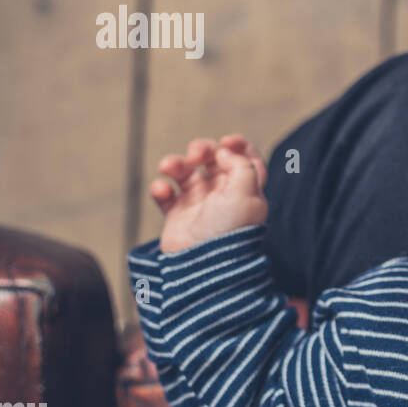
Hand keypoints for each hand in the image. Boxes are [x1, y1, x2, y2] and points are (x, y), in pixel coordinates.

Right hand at [151, 134, 268, 252]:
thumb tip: (225, 152)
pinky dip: (160, 188)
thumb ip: (241, 165)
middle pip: (214, 160)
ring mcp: (199, 205)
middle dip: (202, 149)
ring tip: (168, 167)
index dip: (239, 145)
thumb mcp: (245, 194)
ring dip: (175, 163)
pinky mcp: (177, 216)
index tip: (227, 141)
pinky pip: (165, 194)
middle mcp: (224, 196)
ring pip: (186, 173)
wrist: (205, 265)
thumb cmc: (230, 230)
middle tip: (195, 154)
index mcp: (246, 190)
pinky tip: (163, 191)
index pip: (247, 160)